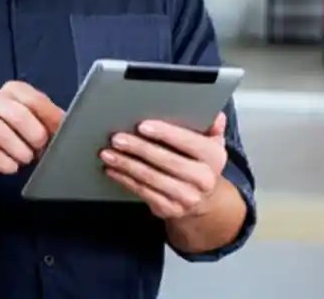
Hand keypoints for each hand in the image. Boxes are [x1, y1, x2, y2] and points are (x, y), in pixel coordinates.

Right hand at [0, 81, 64, 176]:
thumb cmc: (13, 133)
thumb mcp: (32, 122)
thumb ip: (49, 121)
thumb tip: (69, 128)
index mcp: (14, 90)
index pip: (36, 100)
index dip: (51, 118)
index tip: (61, 133)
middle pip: (19, 115)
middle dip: (34, 135)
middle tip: (41, 147)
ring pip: (3, 134)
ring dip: (21, 151)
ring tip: (27, 158)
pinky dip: (6, 163)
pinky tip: (12, 166)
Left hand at [100, 112, 228, 219]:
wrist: (204, 202)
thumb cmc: (201, 164)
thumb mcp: (212, 144)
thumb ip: (211, 127)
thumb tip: (215, 114)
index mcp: (213, 157)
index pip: (189, 142)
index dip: (165, 133)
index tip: (143, 125)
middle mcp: (203, 179)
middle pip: (166, 160)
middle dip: (138, 148)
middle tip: (117, 138)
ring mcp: (186, 197)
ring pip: (150, 178)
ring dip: (126, 164)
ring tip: (108, 152)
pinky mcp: (169, 209)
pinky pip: (143, 192)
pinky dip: (125, 179)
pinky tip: (113, 169)